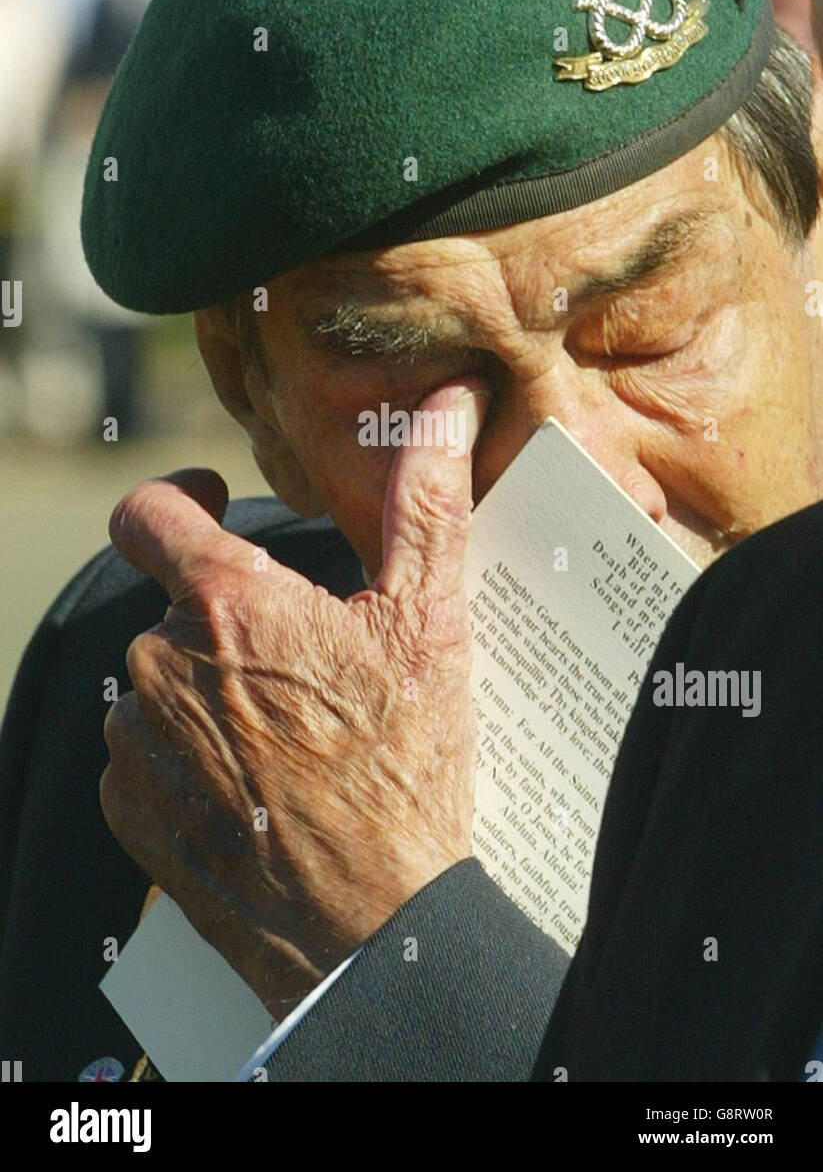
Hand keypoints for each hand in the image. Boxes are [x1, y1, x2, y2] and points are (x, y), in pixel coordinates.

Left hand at [100, 381, 487, 1016]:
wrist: (373, 926)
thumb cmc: (407, 772)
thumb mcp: (430, 624)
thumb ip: (425, 501)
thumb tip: (447, 403)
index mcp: (228, 604)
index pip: (146, 512)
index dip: (177, 496)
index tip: (216, 508)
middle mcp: (163, 664)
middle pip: (175, 604)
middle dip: (230, 615)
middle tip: (306, 660)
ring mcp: (140, 743)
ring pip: (160, 677)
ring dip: (208, 685)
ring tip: (288, 732)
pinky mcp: (131, 810)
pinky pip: (144, 752)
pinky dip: (187, 753)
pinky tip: (253, 784)